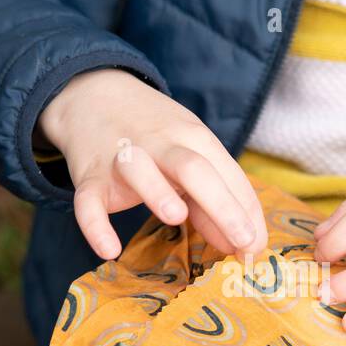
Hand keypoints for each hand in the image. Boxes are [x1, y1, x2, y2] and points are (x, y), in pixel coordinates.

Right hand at [39, 69, 266, 258]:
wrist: (94, 96)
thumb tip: (243, 246)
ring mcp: (123, 160)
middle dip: (222, 205)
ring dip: (157, 191)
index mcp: (194, 139)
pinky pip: (88, 201)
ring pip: (139, 171)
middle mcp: (161, 145)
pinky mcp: (90, 177)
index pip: (227, 174)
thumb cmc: (156, 136)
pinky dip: (95, 225)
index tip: (257, 247)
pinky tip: (109, 250)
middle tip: (243, 241)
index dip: (246, 212)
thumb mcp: (190, 156)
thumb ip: (214, 202)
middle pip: (194, 169)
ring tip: (176, 217)